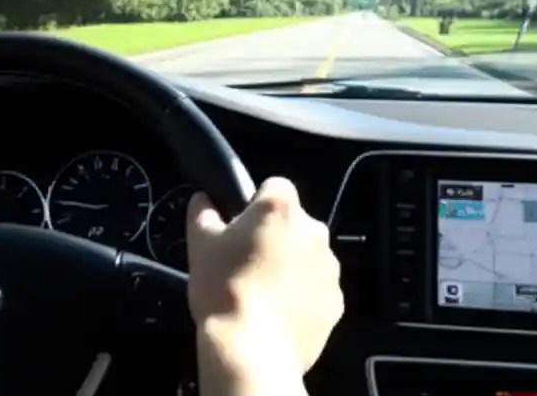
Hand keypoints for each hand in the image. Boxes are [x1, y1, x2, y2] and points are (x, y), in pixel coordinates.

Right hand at [186, 177, 342, 392]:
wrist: (251, 350)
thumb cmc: (223, 289)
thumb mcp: (200, 243)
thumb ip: (203, 211)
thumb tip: (204, 199)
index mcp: (281, 207)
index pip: (274, 185)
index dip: (254, 204)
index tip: (239, 228)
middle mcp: (313, 230)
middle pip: (293, 222)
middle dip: (275, 237)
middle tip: (246, 263)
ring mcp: (329, 267)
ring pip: (307, 256)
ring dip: (290, 266)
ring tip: (261, 293)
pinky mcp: (336, 300)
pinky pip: (316, 288)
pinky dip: (302, 296)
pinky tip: (277, 312)